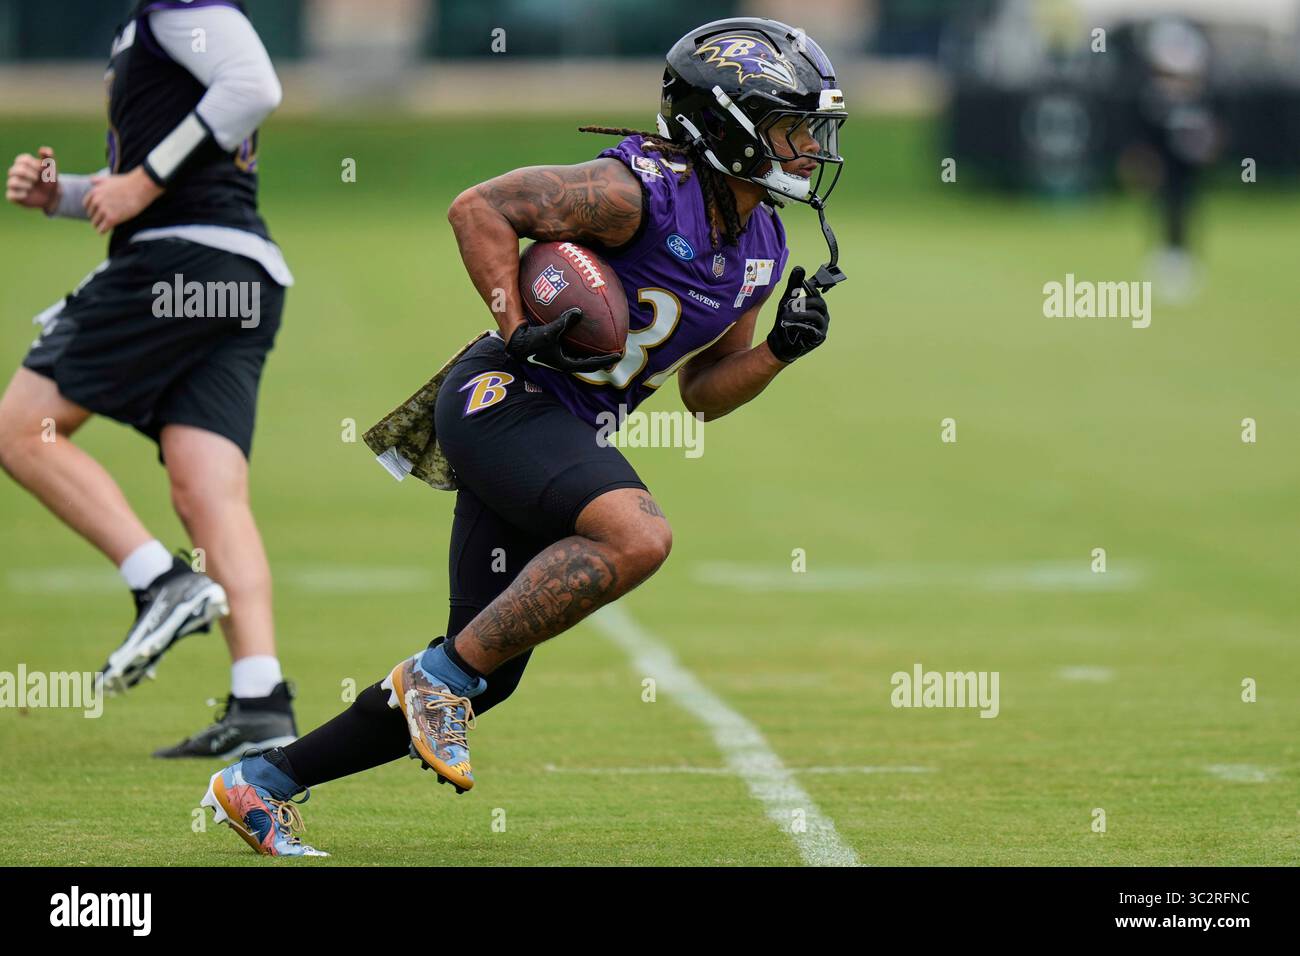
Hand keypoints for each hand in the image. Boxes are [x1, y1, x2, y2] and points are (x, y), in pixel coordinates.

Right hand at [6, 146, 59, 212]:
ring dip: (25, 184)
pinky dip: (20, 194)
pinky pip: (10, 195)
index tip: (41, 169)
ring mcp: (13, 184)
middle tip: (36, 178)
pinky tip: (27, 194)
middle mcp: (15, 173)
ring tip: (31, 186)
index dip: (33, 165)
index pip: (21, 160)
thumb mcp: (51, 168)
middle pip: (14, 170)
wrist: (52, 195)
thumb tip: (44, 150)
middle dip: (28, 174)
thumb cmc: (49, 179)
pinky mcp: (13, 196)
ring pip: (12, 182)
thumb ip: (49, 158)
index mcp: (22, 164)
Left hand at [83, 167, 162, 233]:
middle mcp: (96, 201)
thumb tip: (91, 181)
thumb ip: (98, 180)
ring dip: (101, 225)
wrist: (140, 188)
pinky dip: (103, 231)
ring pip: (95, 223)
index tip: (101, 211)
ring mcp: (103, 210)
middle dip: (98, 217)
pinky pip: (101, 230)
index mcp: (94, 192)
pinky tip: (108, 229)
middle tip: (107, 219)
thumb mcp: (109, 179)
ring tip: (107, 225)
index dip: (94, 209)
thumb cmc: (127, 183)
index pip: (86, 205)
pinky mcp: (112, 219)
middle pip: (91, 215)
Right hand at [506, 309, 620, 373]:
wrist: (516, 344)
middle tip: (617, 350)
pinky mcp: (556, 350)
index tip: (619, 355)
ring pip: (582, 355)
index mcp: (566, 364)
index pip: (592, 364)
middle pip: (590, 362)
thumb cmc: (531, 341)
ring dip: (593, 351)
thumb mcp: (548, 332)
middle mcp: (565, 362)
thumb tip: (579, 312)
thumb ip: (563, 323)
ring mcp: (561, 357)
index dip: (606, 360)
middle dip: (603, 357)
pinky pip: (574, 346)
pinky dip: (582, 341)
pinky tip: (585, 330)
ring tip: (606, 343)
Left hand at [766, 266, 828, 363]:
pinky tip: (789, 325)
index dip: (811, 288)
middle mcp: (823, 315)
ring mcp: (822, 327)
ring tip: (786, 317)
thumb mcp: (787, 301)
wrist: (780, 342)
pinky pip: (812, 330)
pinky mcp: (819, 338)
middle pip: (819, 303)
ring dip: (799, 315)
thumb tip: (799, 268)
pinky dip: (800, 326)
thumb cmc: (786, 321)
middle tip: (789, 305)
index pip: (817, 293)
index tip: (803, 284)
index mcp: (817, 305)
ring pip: (815, 316)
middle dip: (804, 302)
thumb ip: (793, 286)